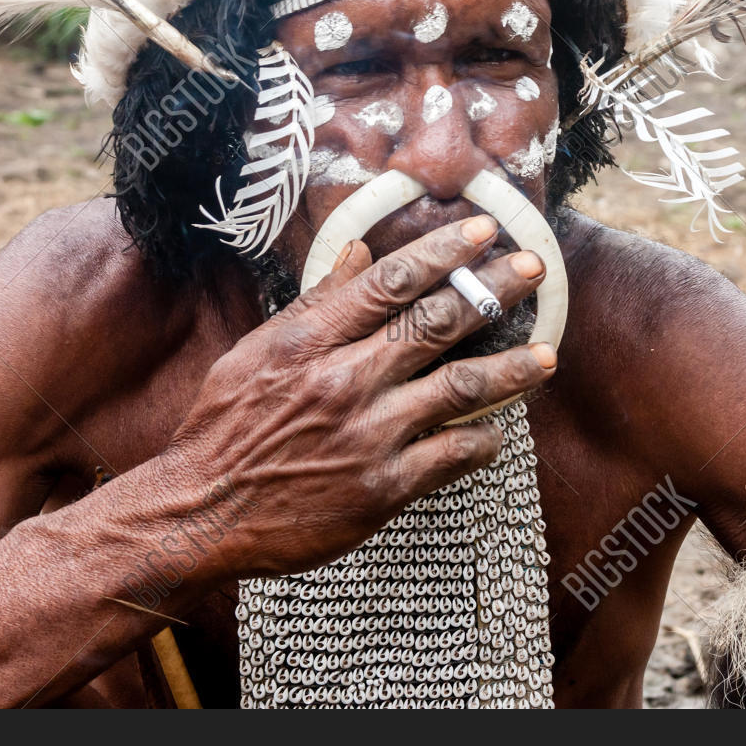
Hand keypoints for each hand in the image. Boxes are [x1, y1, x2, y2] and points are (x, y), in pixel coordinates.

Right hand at [162, 215, 554, 577]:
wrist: (199, 513)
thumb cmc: (225, 428)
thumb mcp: (256, 352)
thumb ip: (316, 304)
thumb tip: (361, 252)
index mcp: (309, 340)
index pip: (391, 281)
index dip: (444, 251)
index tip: (484, 231)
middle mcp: (343, 380)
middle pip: (436, 322)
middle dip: (493, 291)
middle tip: (533, 269)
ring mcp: (366, 435)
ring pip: (458, 387)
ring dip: (510, 368)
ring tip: (546, 355)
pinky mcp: (380, 489)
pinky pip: (450, 456)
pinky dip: (481, 440)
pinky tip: (497, 431)